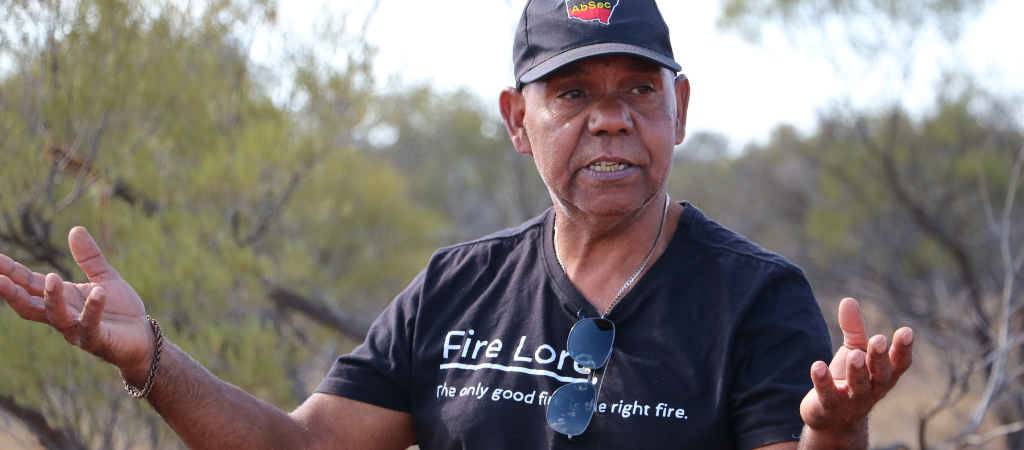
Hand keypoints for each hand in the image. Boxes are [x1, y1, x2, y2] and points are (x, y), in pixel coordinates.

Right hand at [0, 227, 152, 375]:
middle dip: (13, 292)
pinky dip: (93, 309)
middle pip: (30, 304)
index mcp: (62, 298)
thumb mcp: (104, 278)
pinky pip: (91, 324)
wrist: (142, 338)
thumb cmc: (120, 310)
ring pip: (56, 316)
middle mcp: (62, 315)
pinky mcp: (96, 339)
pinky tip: (99, 293)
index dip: (12, 272)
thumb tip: (75, 229)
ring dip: (52, 298)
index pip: (30, 284)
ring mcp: (76, 329)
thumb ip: (89, 257)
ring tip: (53, 277)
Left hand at [800, 298, 913, 437]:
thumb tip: (848, 300)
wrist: (832, 416)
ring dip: (856, 370)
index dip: (903, 349)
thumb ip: (853, 328)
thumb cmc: (849, 377)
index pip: (899, 363)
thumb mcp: (854, 350)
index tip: (906, 331)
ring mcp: (852, 400)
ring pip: (858, 386)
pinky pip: (828, 394)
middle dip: (880, 358)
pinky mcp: (829, 406)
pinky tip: (817, 366)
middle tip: (878, 340)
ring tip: (854, 355)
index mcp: (883, 374)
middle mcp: (873, 389)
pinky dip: (823, 381)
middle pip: (880, 374)